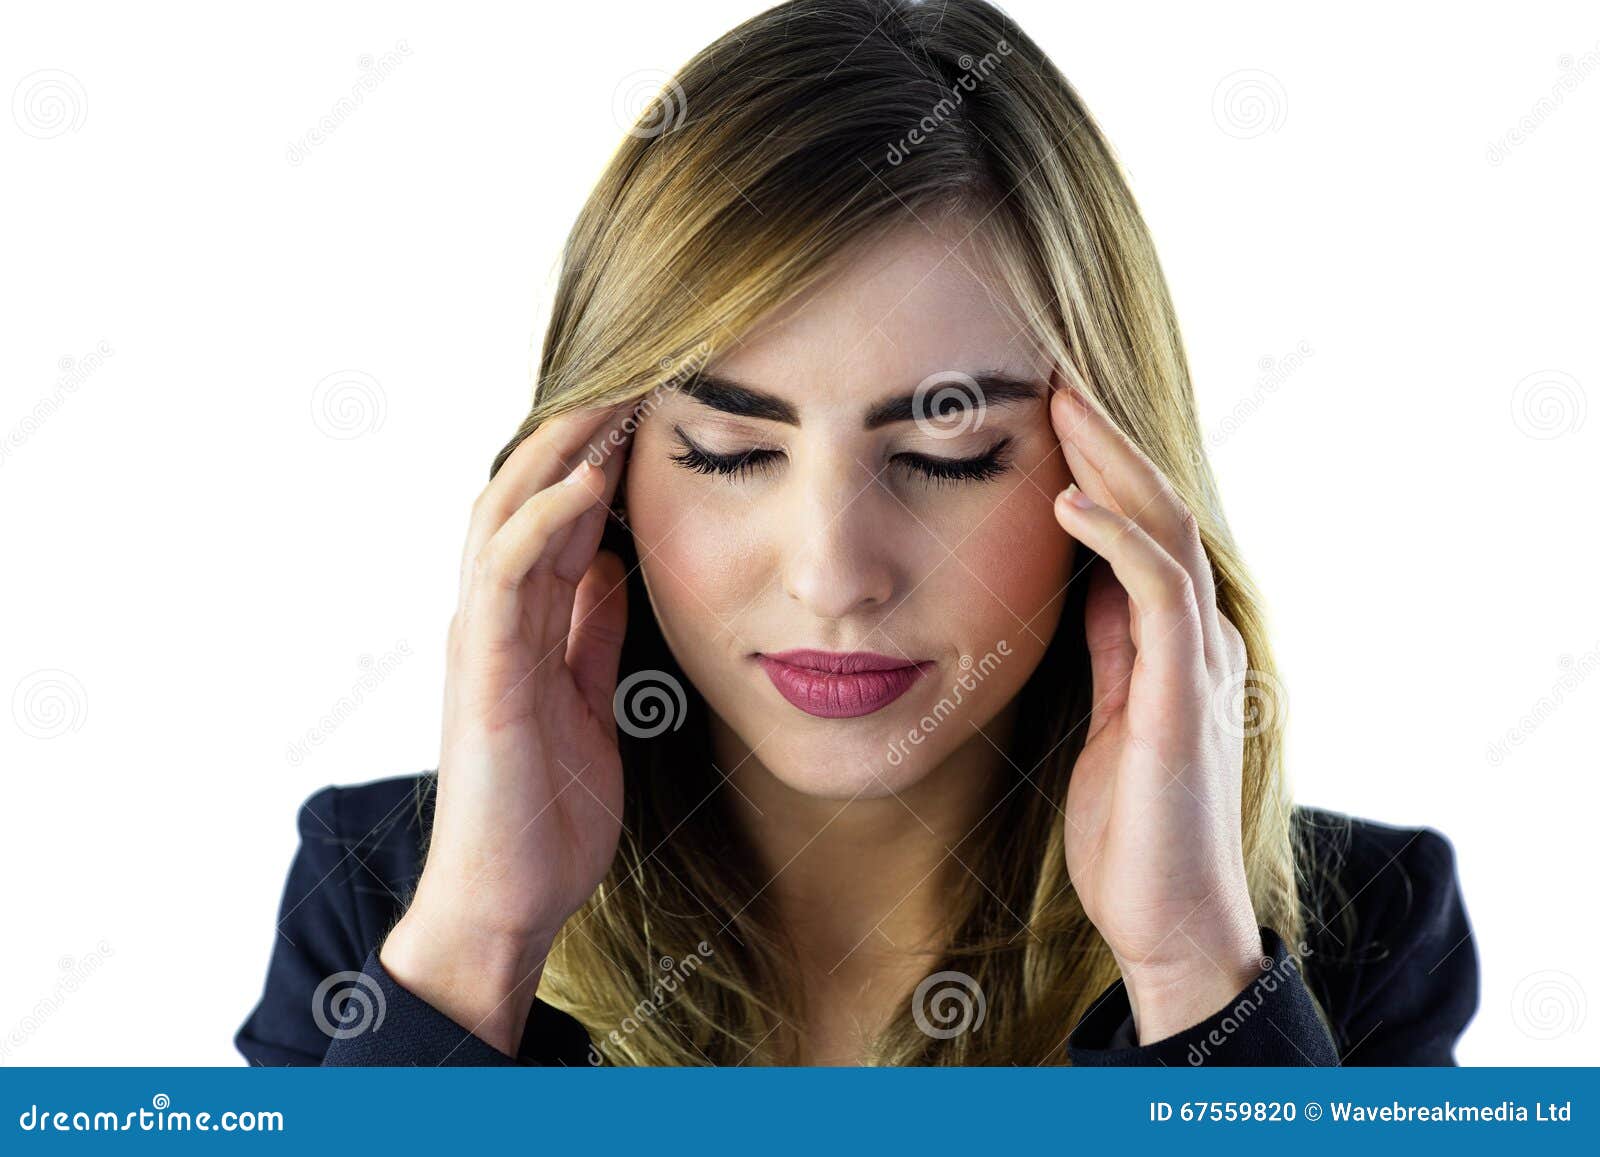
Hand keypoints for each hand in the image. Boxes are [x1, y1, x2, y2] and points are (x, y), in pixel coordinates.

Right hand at [381, 401, 634, 1054]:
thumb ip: (590, 632)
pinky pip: (504, 580)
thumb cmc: (547, 810)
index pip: (554, 515)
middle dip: (574, 432)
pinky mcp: (483, 678)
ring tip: (608, 399)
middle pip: (522, 495)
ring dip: (555, 454)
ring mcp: (481, 643)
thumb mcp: (589, 699)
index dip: (595, 455)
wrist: (508, 900)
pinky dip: (541, 524)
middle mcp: (493, 619)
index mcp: (523, 624)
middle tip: (634, 371)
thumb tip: (616, 568)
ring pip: (502, 516)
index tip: (650, 402)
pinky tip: (584, 485)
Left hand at [1048, 372, 1263, 1044]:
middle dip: (1108, 440)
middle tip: (1054, 372)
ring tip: (1063, 406)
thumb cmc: (1131, 826)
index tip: (1047, 409)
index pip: (1143, 528)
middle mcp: (1197, 639)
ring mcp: (1198, 665)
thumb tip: (1083, 578)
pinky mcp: (1183, 702)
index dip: (1101, 465)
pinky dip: (1117, 540)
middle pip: (1161, 510)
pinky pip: (1157, 598)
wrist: (1170, 922)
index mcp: (1173, 641)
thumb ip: (1107, 647)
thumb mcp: (1106, 714)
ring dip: (1114, 465)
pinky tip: (1068, 501)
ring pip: (1168, 534)